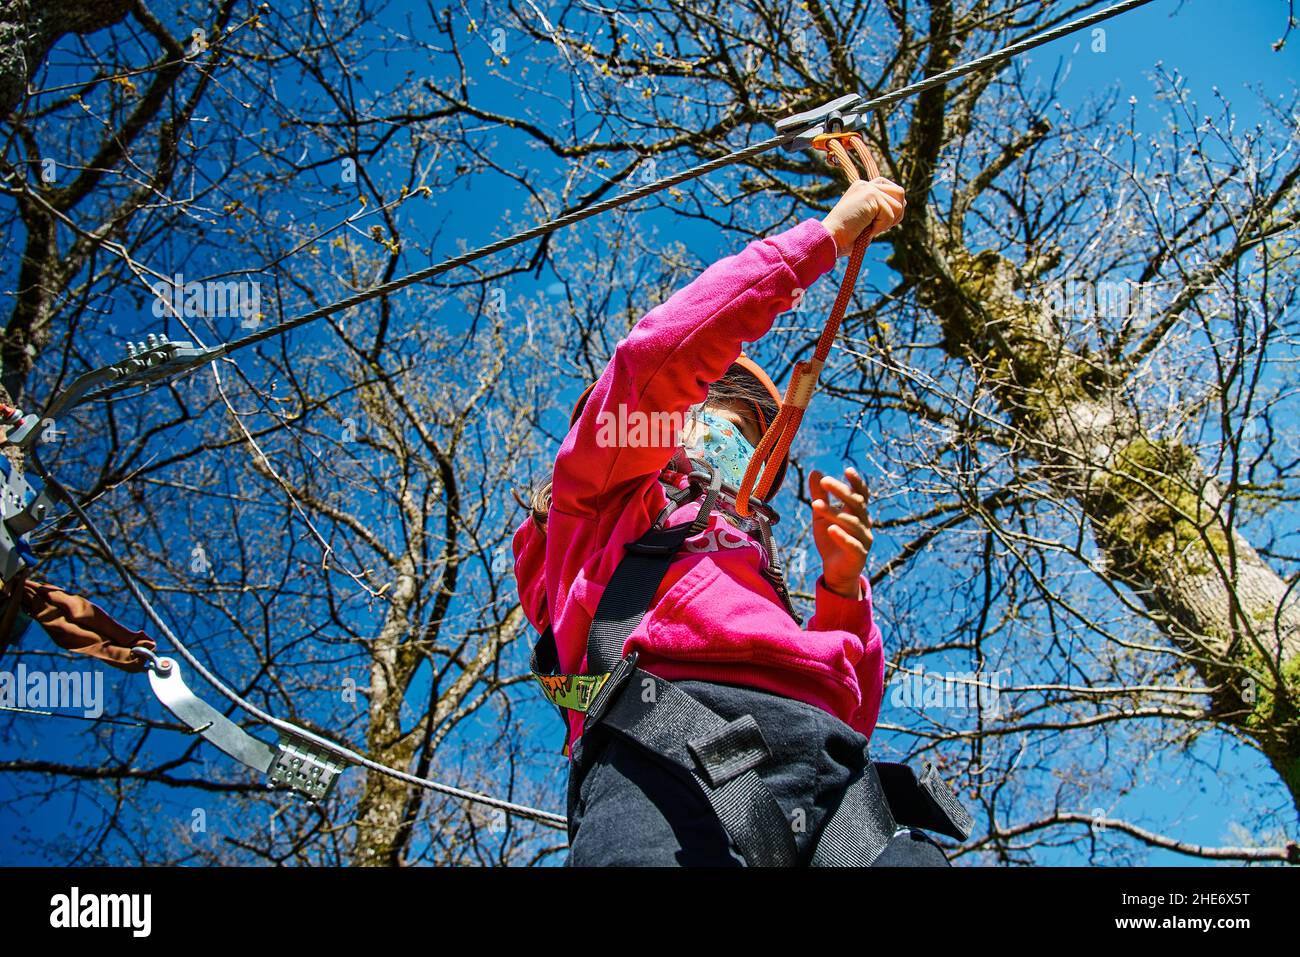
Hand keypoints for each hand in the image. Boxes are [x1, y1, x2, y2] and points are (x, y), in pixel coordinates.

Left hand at [809, 466, 873, 598]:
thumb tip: (815, 472)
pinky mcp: (859, 556)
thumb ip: (820, 496)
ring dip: (833, 513)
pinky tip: (830, 529)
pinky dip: (842, 537)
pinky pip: (852, 545)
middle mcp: (864, 524)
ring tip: (815, 505)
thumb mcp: (821, 516)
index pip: (861, 495)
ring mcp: (864, 540)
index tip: (848, 470)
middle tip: (825, 481)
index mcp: (858, 513)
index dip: (857, 483)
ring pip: (851, 523)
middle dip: (840, 492)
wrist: (835, 571)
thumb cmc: (830, 540)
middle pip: (856, 504)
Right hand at [820, 177, 906, 256]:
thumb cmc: (844, 238)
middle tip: (878, 226)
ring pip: (898, 204)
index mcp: (862, 189)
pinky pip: (890, 213)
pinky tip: (866, 230)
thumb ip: (880, 212)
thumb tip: (902, 206)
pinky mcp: (870, 195)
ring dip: (887, 222)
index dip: (893, 207)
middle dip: (896, 213)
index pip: (890, 189)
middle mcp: (865, 184)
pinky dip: (881, 227)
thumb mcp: (866, 222)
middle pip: (899, 192)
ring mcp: (868, 188)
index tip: (880, 222)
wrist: (830, 240)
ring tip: (870, 229)